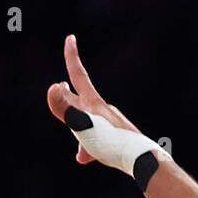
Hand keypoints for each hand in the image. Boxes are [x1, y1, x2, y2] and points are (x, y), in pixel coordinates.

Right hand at [46, 34, 142, 164]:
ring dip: (77, 128)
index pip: (78, 76)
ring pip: (88, 122)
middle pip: (80, 99)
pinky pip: (97, 138)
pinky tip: (86, 157)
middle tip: (62, 85)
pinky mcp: (116, 138)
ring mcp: (111, 124)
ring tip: (73, 141)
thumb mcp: (85, 127)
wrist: (143, 159)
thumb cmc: (112, 145)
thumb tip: (54, 87)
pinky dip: (88, 146)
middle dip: (69, 94)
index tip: (71, 38)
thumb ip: (67, 109)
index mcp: (93, 105)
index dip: (71, 57)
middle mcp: (103, 111)